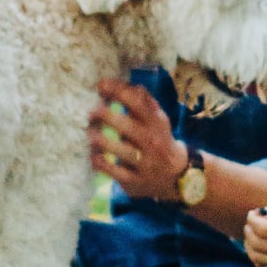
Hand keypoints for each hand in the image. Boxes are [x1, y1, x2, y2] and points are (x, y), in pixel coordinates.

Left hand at [89, 80, 189, 201]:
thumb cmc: (159, 140)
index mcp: (157, 123)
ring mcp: (144, 163)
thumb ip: (144, 103)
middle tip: (91, 112)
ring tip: (89, 133)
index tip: (101, 85)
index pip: (139, 103)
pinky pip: (114, 172)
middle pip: (128, 127)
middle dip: (106, 116)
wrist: (177, 176)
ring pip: (120, 151)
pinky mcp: (134, 181)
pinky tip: (93, 155)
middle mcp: (152, 142)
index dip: (119, 92)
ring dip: (101, 140)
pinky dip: (100, 163)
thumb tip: (129, 84)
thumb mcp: (157, 121)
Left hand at [244, 201, 266, 266]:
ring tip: (252, 235)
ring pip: (259, 259)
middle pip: (258, 244)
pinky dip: (258, 258)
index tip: (252, 214)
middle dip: (248, 231)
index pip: (264, 229)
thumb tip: (259, 214)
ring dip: (249, 246)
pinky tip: (261, 248)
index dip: (252, 220)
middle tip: (249, 224)